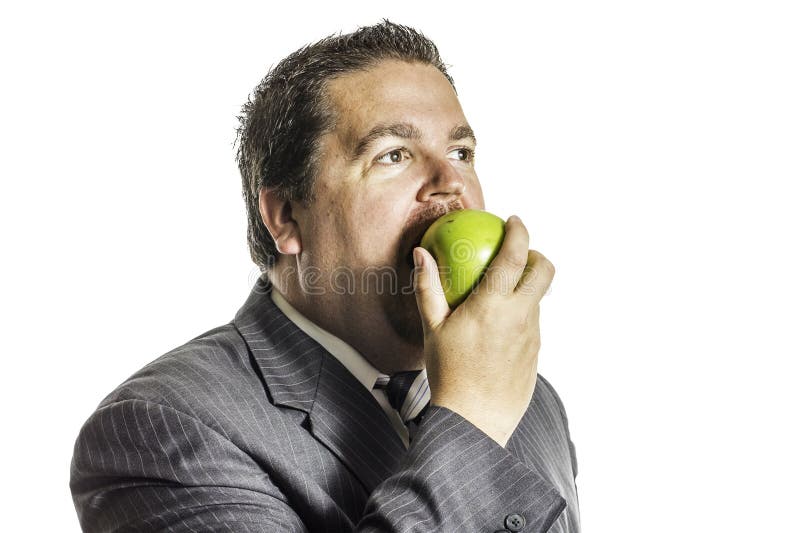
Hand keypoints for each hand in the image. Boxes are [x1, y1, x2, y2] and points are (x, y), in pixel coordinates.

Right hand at [413, 215, 554, 446]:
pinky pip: (533, 324)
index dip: (520, 232)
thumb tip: (419, 255)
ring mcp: (533, 336)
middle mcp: (521, 316)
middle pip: (545, 271)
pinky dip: (522, 313)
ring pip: (539, 299)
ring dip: (527, 287)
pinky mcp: (536, 354)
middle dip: (537, 255)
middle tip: (519, 254)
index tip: (514, 221)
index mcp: (494, 304)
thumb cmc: (448, 373)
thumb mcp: (433, 328)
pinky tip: (499, 327)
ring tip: (502, 292)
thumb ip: (427, 288)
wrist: (475, 420)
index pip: (516, 255)